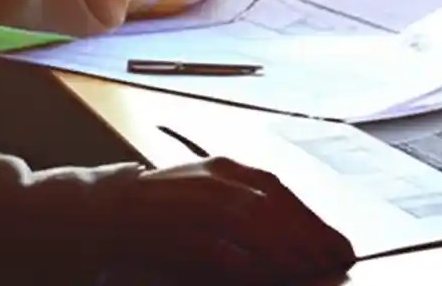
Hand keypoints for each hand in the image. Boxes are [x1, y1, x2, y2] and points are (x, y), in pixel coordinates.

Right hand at [106, 158, 355, 283]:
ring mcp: (196, 203)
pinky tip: (271, 274)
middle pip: (274, 205)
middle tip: (336, 258)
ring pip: (255, 223)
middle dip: (309, 234)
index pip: (279, 190)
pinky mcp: (178, 231)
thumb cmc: (161, 206)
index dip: (312, 218)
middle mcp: (214, 179)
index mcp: (224, 167)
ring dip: (288, 248)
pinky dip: (250, 262)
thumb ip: (246, 205)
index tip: (338, 241)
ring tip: (313, 268)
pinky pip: (222, 248)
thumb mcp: (207, 191)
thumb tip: (294, 233)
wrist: (103, 210)